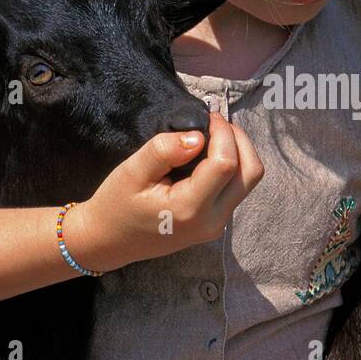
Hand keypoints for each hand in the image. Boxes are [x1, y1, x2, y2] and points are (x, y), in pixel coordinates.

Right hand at [62, 112, 263, 271]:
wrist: (108, 242)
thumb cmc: (115, 206)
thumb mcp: (132, 172)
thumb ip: (165, 151)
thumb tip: (198, 136)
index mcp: (191, 209)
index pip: (227, 163)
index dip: (223, 133)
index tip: (207, 117)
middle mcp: (212, 221)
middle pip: (251, 172)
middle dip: (239, 140)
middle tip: (214, 124)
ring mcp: (217, 225)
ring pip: (249, 180)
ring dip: (238, 152)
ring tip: (211, 137)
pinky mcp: (217, 223)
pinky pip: (238, 189)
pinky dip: (231, 166)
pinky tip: (207, 155)